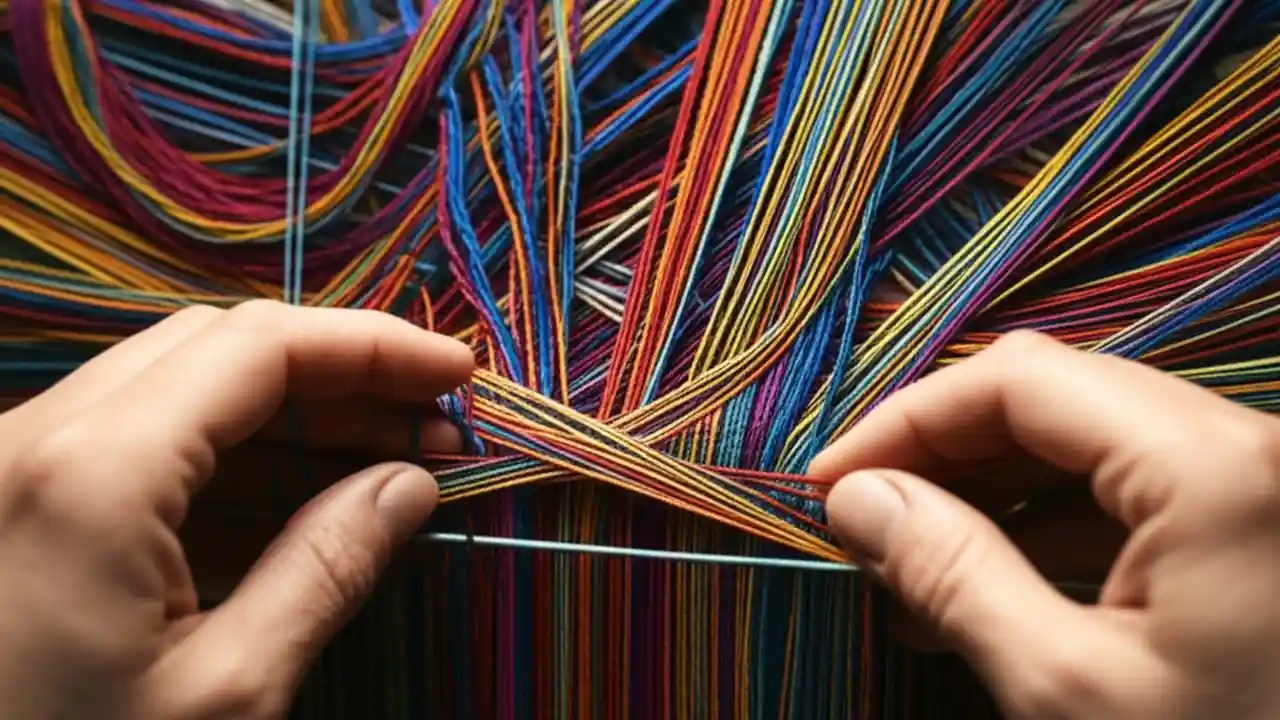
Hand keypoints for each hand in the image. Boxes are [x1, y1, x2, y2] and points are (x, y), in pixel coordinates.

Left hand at [0, 301, 472, 719]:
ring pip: (178, 390)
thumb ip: (326, 569)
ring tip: (386, 457)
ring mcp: (14, 473)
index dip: (373, 347)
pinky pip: (137, 446)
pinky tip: (302, 498)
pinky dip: (231, 458)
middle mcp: (36, 442)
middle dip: (337, 375)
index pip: (260, 350)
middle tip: (430, 423)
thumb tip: (409, 484)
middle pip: (218, 351)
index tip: (456, 375)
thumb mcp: (226, 694)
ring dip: (290, 413)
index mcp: (92, 475)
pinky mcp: (15, 511)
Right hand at [812, 331, 1279, 718]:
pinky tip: (985, 592)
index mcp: (1217, 468)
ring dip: (991, 500)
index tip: (830, 485)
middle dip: (944, 460)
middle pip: (1056, 403)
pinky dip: (1050, 534)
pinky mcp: (1259, 539)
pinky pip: (1135, 502)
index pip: (1020, 381)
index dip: (906, 423)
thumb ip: (954, 573)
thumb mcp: (1068, 690)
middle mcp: (1251, 452)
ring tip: (910, 575)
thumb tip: (859, 499)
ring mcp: (1261, 493)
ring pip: (1090, 451)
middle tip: (862, 528)